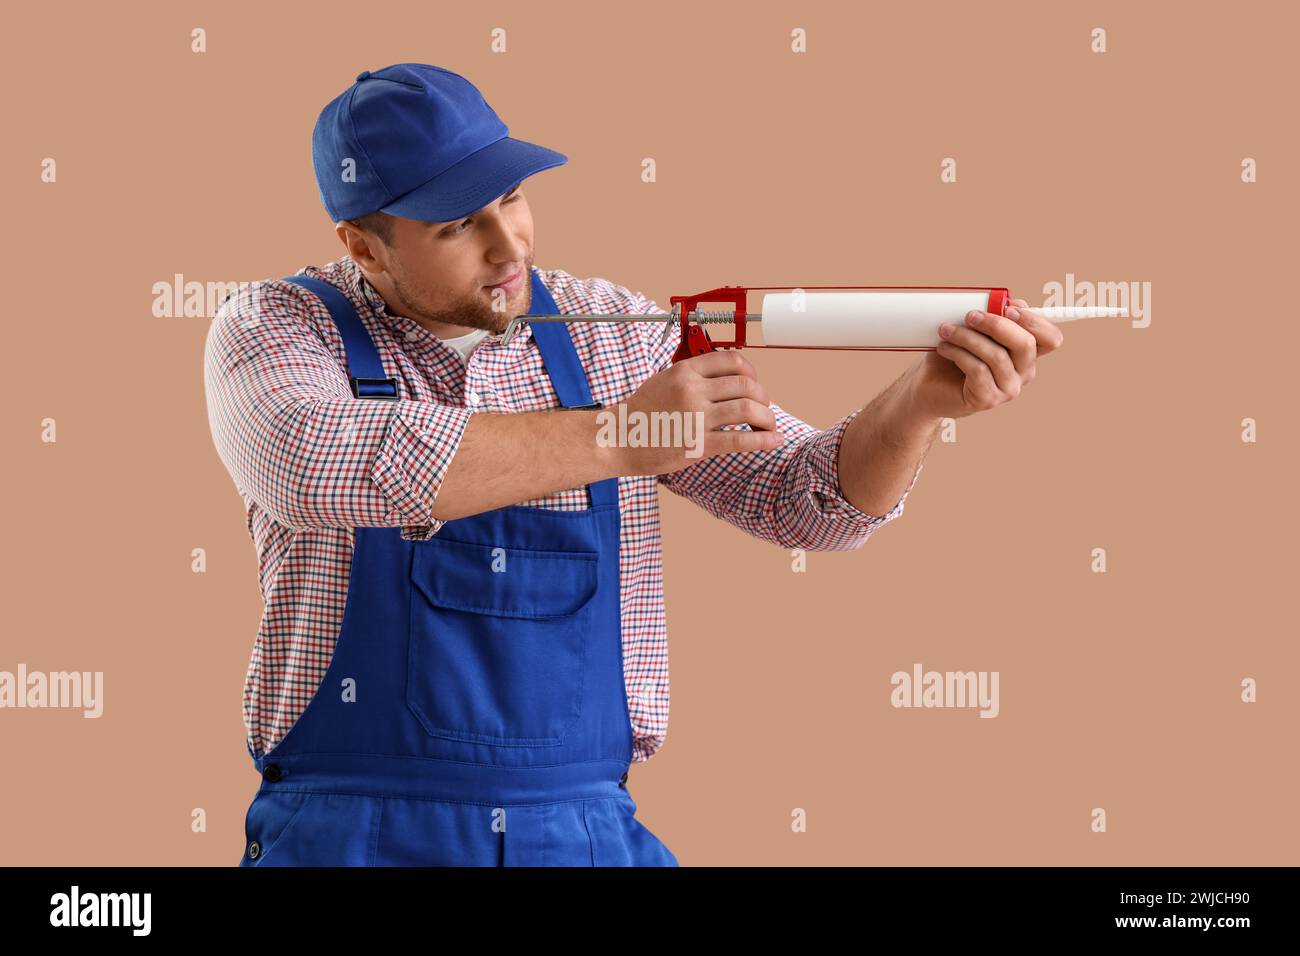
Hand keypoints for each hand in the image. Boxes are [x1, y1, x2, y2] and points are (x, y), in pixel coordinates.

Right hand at [615, 350, 783, 475]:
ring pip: (748, 409)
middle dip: (763, 397)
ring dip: (767, 418)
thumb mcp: (663, 380)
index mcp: (685, 371)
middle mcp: (693, 390)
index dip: (752, 371)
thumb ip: (693, 377)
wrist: (617, 439)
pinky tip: (773, 441)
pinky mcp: (698, 445)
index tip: (754, 383)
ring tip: (769, 425)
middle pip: (745, 384)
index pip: (732, 360)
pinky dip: (763, 440)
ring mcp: (696, 417)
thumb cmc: (640, 413)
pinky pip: (740, 440)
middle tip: (764, 408)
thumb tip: (726, 379)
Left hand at [905, 298, 1064, 420]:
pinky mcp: (988, 399)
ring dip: (969, 338)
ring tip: (946, 330)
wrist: (930, 385)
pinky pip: (978, 370)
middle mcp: (1024, 372)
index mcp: (1027, 353)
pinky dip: (958, 354)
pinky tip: (944, 347)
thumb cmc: (954, 353)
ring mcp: (1008, 388)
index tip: (1008, 308)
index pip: (1050, 338)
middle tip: (970, 315)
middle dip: (997, 325)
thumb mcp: (975, 330)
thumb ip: (994, 316)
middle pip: (1026, 344)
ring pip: (997, 356)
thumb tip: (1009, 303)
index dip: (1034, 321)